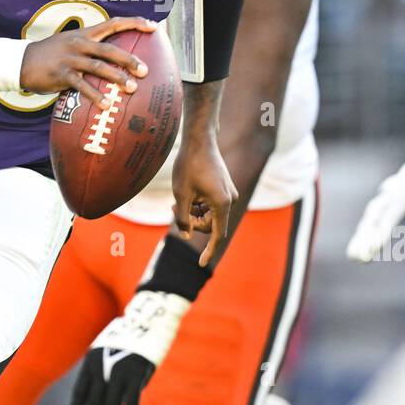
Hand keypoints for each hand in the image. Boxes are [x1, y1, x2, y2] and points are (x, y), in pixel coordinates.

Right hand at [20, 16, 154, 107]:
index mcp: (84, 33)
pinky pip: (81, 86)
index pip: (113, 23)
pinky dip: (95, 95)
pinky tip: (106, 105)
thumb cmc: (52, 55)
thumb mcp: (71, 44)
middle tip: (145, 70)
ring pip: (98, 66)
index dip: (134, 23)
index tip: (154, 27)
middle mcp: (79, 43)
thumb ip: (91, 48)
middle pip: (109, 49)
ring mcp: (70, 58)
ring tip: (132, 88)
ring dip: (116, 78)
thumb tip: (116, 59)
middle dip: (129, 59)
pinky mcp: (61, 74)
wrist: (21, 61)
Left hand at [66, 290, 189, 404]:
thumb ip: (105, 373)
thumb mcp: (109, 350)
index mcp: (91, 361)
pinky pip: (131, 401)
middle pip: (95, 403)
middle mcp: (102, 367)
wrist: (147, 318)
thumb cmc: (129, 337)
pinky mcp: (136, 373)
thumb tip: (108, 398)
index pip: (80, 393)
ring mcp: (119, 371)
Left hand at [170, 138, 235, 266]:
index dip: (210, 251)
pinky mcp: (224, 187)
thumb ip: (183, 218)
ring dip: (194, 212)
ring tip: (178, 199)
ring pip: (209, 214)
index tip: (202, 265)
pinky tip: (189, 192)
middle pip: (210, 225)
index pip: (217, 235)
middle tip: (174, 210)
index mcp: (222, 204)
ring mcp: (228, 193)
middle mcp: (229, 199)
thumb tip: (185, 235)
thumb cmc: (189, 165)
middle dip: (193, 222)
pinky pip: (212, 204)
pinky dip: (199, 204)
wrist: (199, 139)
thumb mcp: (181, 194)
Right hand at [346, 110, 404, 261]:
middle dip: (363, 237)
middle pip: (373, 218)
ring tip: (354, 256)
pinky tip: (363, 245)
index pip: (389, 217)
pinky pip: (376, 217)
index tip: (372, 250)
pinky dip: (368, 229)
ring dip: (362, 235)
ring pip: (371, 217)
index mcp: (403, 193)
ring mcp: (389, 197)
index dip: (380, 234)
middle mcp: (391, 194)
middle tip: (354, 257)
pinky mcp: (391, 201)